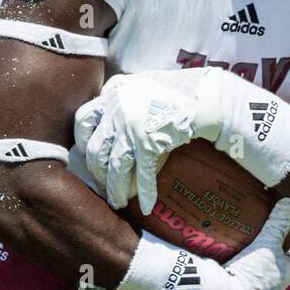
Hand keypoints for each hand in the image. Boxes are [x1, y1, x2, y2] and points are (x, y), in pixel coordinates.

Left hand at [74, 69, 225, 213]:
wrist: (206, 96)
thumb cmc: (179, 89)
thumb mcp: (143, 82)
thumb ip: (123, 92)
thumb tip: (109, 105)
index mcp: (113, 93)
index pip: (83, 120)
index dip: (83, 142)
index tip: (89, 155)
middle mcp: (117, 109)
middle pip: (94, 149)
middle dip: (97, 172)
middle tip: (102, 186)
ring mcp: (131, 127)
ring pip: (114, 166)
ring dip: (114, 189)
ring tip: (117, 203)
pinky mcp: (149, 143)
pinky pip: (141, 174)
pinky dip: (144, 193)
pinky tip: (146, 206)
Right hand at [205, 198, 289, 289]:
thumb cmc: (250, 274)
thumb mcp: (266, 244)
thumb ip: (279, 223)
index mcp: (288, 272)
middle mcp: (276, 282)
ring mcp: (257, 288)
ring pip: (269, 266)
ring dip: (269, 252)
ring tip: (263, 236)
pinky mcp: (238, 287)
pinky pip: (248, 268)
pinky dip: (249, 256)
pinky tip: (237, 248)